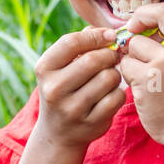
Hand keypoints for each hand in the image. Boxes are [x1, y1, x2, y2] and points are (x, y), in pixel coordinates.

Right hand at [32, 27, 123, 151]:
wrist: (57, 132)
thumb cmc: (63, 89)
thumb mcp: (59, 67)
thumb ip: (79, 45)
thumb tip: (105, 31)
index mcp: (44, 69)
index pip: (71, 42)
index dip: (95, 35)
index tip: (109, 36)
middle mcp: (54, 89)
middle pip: (93, 60)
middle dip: (109, 54)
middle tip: (113, 57)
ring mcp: (72, 108)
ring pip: (108, 78)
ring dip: (115, 74)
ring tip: (109, 77)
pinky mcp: (90, 123)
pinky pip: (117, 97)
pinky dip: (119, 93)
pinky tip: (110, 94)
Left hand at [116, 1, 163, 150]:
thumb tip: (142, 23)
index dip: (154, 11)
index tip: (142, 24)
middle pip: (158, 13)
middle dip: (138, 19)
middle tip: (129, 33)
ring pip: (135, 43)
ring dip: (131, 58)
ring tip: (143, 77)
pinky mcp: (150, 77)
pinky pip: (126, 66)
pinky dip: (127, 76)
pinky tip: (140, 90)